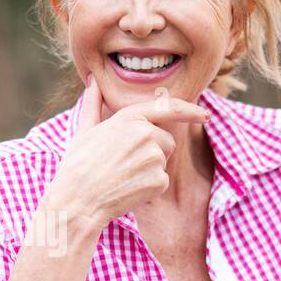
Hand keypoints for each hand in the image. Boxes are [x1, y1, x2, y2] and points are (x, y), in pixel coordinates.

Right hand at [46, 74, 208, 231]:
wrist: (77, 200)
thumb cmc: (77, 165)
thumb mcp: (84, 129)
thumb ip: (93, 103)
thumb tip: (93, 81)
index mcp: (130, 117)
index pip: (170, 108)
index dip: (191, 111)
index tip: (204, 114)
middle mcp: (146, 133)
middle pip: (167, 141)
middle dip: (153, 151)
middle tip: (124, 164)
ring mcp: (154, 157)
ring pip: (164, 161)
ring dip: (150, 169)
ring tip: (123, 176)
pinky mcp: (158, 181)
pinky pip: (162, 182)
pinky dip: (148, 188)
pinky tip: (127, 190)